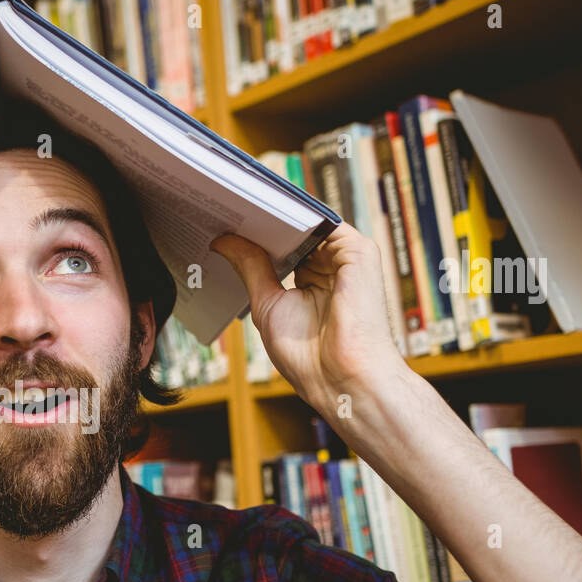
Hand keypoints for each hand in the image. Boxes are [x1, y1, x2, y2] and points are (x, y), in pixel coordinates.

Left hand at [210, 223, 405, 408]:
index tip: (224, 221)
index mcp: (314, 281)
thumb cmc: (307, 355)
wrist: (340, 379)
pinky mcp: (358, 251)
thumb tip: (223, 241)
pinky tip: (268, 209)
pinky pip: (324, 221)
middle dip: (264, 219)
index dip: (257, 234)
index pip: (284, 247)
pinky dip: (297, 214)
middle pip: (296, 232)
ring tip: (239, 202)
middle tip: (224, 204)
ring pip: (308, 223)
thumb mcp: (267, 304)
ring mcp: (347, 257)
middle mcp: (332, 266)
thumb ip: (251, 267)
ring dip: (278, 212)